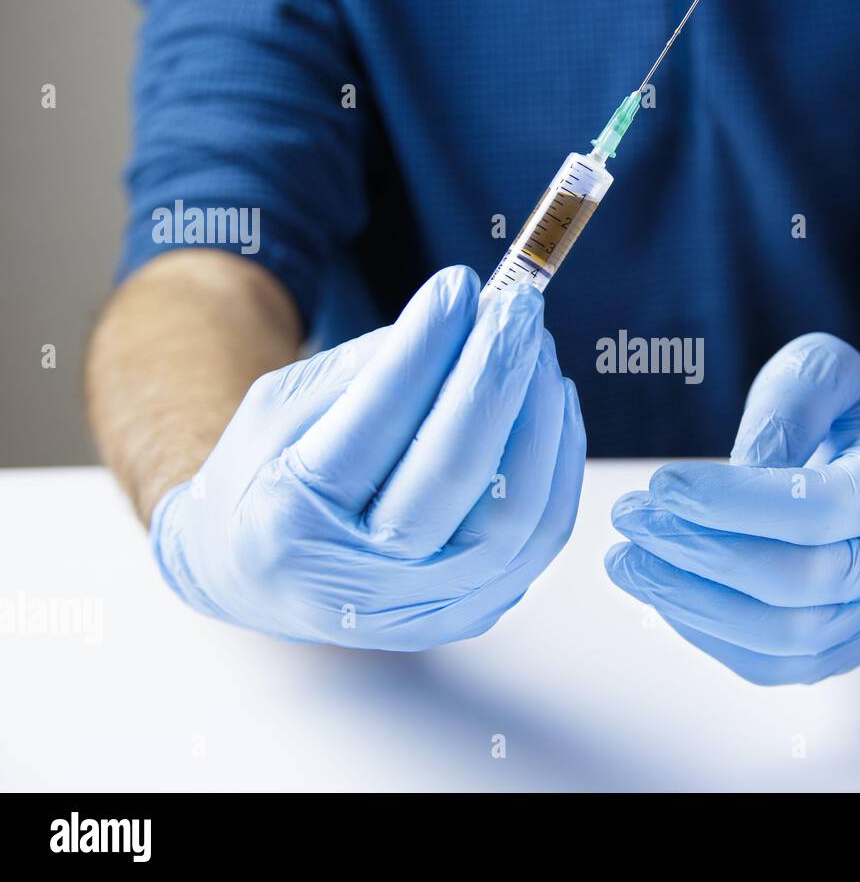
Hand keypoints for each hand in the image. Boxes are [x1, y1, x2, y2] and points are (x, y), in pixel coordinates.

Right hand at [150, 266, 584, 649]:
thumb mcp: (282, 408)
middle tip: (517, 307)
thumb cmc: (268, 476)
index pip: (376, 424)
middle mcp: (356, 585)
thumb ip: (369, 368)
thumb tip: (464, 314)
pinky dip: (559, 459)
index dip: (426, 347)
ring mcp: (422, 613)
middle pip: (456, 474)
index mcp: (286, 523)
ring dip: (541, 415)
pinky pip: (543, 533)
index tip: (459, 285)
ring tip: (534, 346)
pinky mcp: (471, 615)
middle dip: (496, 375)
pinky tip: (551, 400)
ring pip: (519, 512)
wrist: (258, 577)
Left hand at [605, 333, 859, 684]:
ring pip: (789, 639)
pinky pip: (776, 664)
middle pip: (804, 581)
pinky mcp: (844, 644)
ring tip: (627, 560)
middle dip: (702, 553)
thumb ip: (788, 408)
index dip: (737, 503)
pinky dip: (710, 633)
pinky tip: (663, 590)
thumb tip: (742, 475)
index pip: (824, 508)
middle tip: (630, 517)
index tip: (662, 484)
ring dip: (693, 603)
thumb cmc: (838, 406)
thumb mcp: (820, 370)